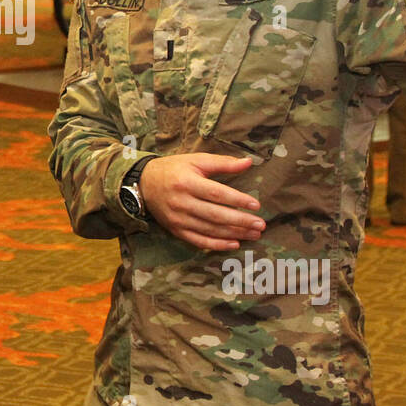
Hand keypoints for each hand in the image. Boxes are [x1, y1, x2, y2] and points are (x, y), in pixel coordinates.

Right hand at [139, 153, 264, 250]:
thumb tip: (248, 162)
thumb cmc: (174, 169)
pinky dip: (217, 244)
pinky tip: (234, 244)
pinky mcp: (176, 230)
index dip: (238, 200)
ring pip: (210, 230)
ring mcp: (178, 219)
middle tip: (260, 224)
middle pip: (216, 215)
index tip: (256, 205)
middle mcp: (182, 202)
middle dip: (240, 221)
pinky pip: (198, 241)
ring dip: (234, 234)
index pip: (217, 194)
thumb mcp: (196, 160)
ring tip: (254, 234)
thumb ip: (222, 163)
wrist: (144, 183)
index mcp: (187, 182)